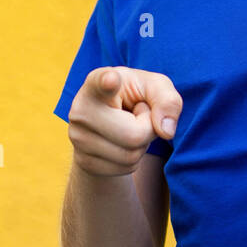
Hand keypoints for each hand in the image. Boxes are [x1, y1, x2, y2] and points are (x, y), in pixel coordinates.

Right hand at [67, 66, 181, 176]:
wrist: (109, 122)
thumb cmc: (134, 97)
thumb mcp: (154, 87)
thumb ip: (167, 100)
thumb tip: (165, 131)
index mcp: (97, 83)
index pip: (101, 82)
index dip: (107, 81)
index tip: (111, 79)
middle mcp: (81, 110)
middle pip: (134, 135)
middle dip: (148, 128)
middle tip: (139, 114)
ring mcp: (79, 138)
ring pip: (131, 155)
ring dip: (142, 144)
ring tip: (129, 126)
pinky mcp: (84, 161)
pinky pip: (126, 168)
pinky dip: (134, 157)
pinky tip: (122, 141)